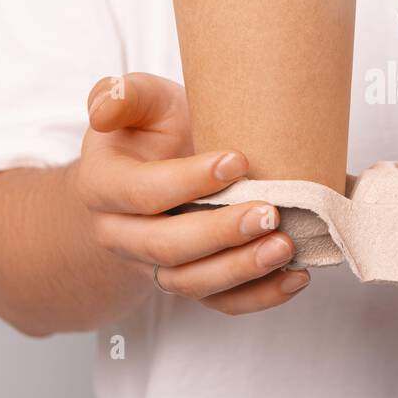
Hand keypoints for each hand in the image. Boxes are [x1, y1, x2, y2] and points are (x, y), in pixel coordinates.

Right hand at [74, 72, 308, 314]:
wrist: (154, 170)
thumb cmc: (154, 131)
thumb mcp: (141, 101)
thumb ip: (124, 95)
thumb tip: (103, 109)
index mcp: (102, 185)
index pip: (141, 192)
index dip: (188, 181)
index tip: (238, 160)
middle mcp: (120, 234)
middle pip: (165, 247)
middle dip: (219, 234)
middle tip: (269, 213)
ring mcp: (154, 265)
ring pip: (191, 282)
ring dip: (241, 270)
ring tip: (285, 247)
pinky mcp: (189, 281)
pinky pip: (219, 301)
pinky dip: (259, 296)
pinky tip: (295, 277)